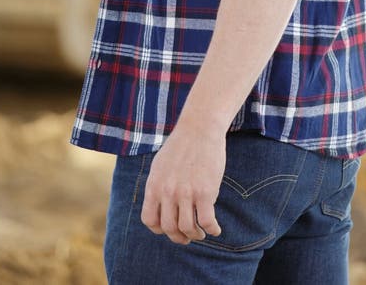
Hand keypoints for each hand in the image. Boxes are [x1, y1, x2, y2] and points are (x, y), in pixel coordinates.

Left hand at [140, 124, 224, 244]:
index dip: (159, 230)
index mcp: (154, 185)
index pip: (150, 221)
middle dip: (179, 237)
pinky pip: (207, 221)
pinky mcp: (205, 191)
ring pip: (188, 228)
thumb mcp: (160, 165)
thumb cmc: (181, 145)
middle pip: (169, 228)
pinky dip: (212, 230)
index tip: (170, 228)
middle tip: (188, 236)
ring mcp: (186, 193)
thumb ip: (158, 186)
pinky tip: (216, 229)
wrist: (200, 128)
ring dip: (196, 235)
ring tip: (201, 232)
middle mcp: (168, 192)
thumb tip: (159, 207)